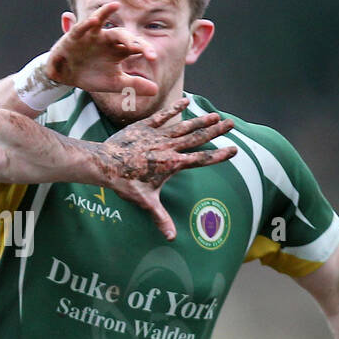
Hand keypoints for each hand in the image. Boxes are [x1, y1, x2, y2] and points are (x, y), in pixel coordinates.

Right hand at [46, 1, 160, 95]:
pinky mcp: (74, 37)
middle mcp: (107, 39)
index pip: (135, 46)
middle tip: (138, 47)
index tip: (153, 57)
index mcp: (118, 49)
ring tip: (114, 5)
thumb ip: (134, 85)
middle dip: (130, 39)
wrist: (67, 78)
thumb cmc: (92, 76)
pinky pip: (80, 28)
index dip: (145, 49)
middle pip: (121, 34)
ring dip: (105, 12)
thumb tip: (156, 90)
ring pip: (100, 21)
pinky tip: (92, 20)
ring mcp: (90, 36)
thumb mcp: (114, 83)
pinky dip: (85, 24)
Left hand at [99, 99, 236, 238]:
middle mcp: (168, 148)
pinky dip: (175, 109)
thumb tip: (171, 238)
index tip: (234, 150)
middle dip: (216, 131)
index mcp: (172, 164)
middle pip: (197, 138)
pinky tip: (187, 101)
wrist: (104, 164)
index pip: (201, 159)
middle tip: (231, 123)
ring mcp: (157, 136)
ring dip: (201, 120)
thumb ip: (160, 217)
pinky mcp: (145, 127)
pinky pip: (163, 116)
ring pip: (184, 126)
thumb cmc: (125, 184)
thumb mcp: (145, 201)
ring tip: (216, 115)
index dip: (218, 155)